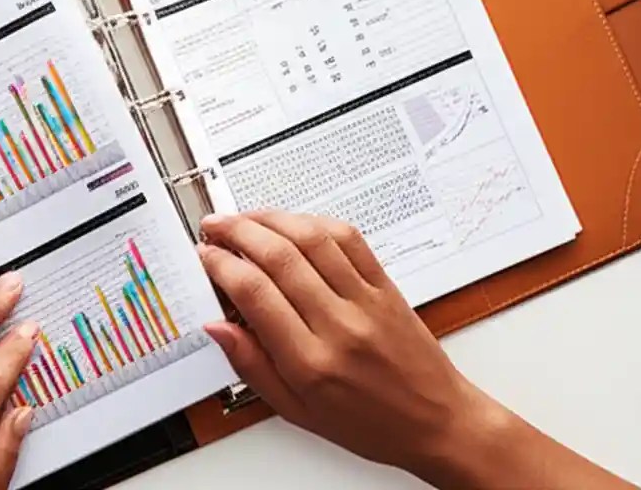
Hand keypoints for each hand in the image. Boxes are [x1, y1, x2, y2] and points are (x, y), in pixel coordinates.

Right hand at [198, 211, 637, 489]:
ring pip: (312, 239)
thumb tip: (217, 327)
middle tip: (215, 227)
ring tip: (246, 217)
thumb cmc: (370, 423)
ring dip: (272, 218)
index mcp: (312, 362)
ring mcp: (367, 301)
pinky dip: (315, 222)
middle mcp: (339, 325)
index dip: (221, 266)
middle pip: (279, 256)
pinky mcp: (386, 286)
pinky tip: (294, 222)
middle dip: (238, 232)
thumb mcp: (297, 410)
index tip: (204, 256)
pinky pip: (349, 240)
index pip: (254, 294)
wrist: (436, 421)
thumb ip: (253, 366)